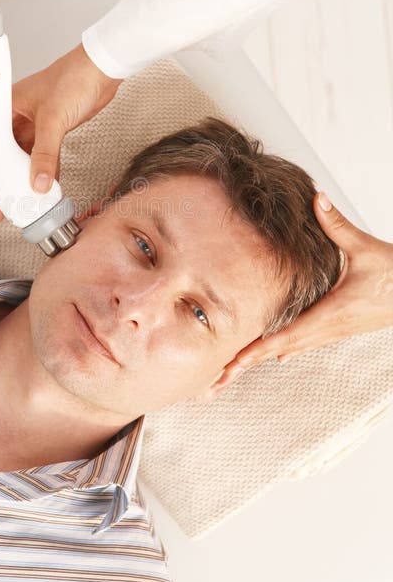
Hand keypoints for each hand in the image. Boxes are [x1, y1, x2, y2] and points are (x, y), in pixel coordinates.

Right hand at [0, 43, 122, 221]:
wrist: (101, 70)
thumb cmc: (73, 77)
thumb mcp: (53, 119)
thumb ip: (46, 154)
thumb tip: (39, 182)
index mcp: (6, 106)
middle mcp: (16, 116)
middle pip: (1, 154)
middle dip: (0, 180)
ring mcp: (34, 124)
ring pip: (21, 158)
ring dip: (20, 178)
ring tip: (19, 200)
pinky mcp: (52, 130)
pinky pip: (41, 157)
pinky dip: (41, 172)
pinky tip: (43, 187)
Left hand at [208, 193, 392, 396]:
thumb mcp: (366, 248)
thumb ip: (338, 225)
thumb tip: (318, 200)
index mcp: (331, 314)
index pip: (286, 336)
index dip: (257, 350)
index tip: (232, 362)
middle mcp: (329, 327)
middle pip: (279, 350)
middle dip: (246, 365)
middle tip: (215, 381)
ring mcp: (334, 330)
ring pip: (290, 349)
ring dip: (260, 361)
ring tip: (232, 373)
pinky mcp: (339, 327)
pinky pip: (304, 343)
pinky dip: (283, 349)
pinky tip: (276, 356)